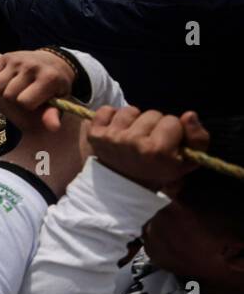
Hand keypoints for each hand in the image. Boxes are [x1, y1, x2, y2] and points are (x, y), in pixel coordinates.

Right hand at [0, 50, 76, 132]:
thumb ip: (53, 113)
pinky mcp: (5, 57)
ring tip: (12, 88)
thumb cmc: (55, 86)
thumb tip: (53, 128)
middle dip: (13, 100)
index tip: (35, 100)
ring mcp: (17, 60)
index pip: (24, 102)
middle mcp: (32, 67)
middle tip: (23, 94)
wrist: (52, 61)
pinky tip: (2, 82)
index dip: (27, 106)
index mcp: (49, 78)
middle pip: (8, 95)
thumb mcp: (59, 100)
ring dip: (1, 92)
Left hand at [87, 106, 207, 190]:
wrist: (125, 183)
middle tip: (149, 141)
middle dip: (153, 125)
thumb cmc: (159, 168)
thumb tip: (190, 114)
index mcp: (158, 151)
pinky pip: (106, 110)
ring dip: (134, 120)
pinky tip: (117, 131)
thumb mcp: (187, 161)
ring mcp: (112, 138)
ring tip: (133, 137)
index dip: (172, 130)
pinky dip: (111, 116)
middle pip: (153, 114)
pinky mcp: (95, 135)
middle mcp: (134, 144)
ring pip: (131, 110)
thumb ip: (198, 138)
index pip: (173, 121)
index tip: (166, 143)